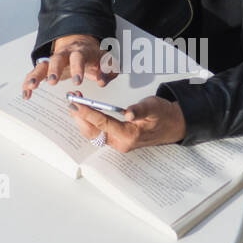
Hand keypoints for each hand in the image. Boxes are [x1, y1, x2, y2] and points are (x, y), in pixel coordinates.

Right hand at [21, 34, 118, 98]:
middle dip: (54, 70)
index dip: (77, 68)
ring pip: (42, 66)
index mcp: (80, 52)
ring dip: (36, 76)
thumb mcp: (106, 61)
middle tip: (52, 82)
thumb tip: (101, 81)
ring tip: (31, 87)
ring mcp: (53, 60)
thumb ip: (107, 71)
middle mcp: (64, 54)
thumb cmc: (93, 55)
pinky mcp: (46, 68)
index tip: (77, 81)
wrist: (81, 43)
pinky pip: (35, 73)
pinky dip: (28, 82)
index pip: (78, 58)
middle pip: (57, 59)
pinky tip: (26, 94)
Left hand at [68, 95, 185, 151]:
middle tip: (71, 99)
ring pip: (92, 134)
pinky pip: (96, 133)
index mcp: (129, 136)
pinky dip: (87, 122)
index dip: (88, 113)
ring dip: (81, 119)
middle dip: (79, 116)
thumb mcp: (154, 107)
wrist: (171, 125)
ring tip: (75, 102)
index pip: (103, 124)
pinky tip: (82, 111)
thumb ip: (140, 110)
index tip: (76, 103)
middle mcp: (121, 143)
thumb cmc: (163, 115)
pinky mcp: (115, 140)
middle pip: (92, 132)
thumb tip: (129, 113)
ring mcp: (117, 143)